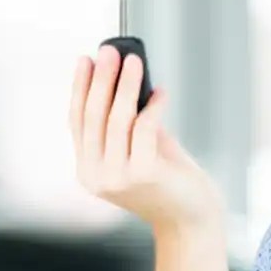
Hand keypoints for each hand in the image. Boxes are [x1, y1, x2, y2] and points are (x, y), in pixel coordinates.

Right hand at [70, 45, 223, 233]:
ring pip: (117, 119)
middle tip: (110, 51)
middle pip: (94, 116)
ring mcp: (117, 177)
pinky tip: (162, 92)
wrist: (192, 220)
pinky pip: (145, 128)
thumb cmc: (169, 182)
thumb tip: (126, 79)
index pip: (77, 121)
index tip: (86, 60)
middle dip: (102, 78)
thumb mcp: (141, 149)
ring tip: (135, 62)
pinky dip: (153, 106)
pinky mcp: (143, 174)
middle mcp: (96, 176)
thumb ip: (128, 124)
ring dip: (126, 85)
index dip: (80, 88)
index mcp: (88, 170)